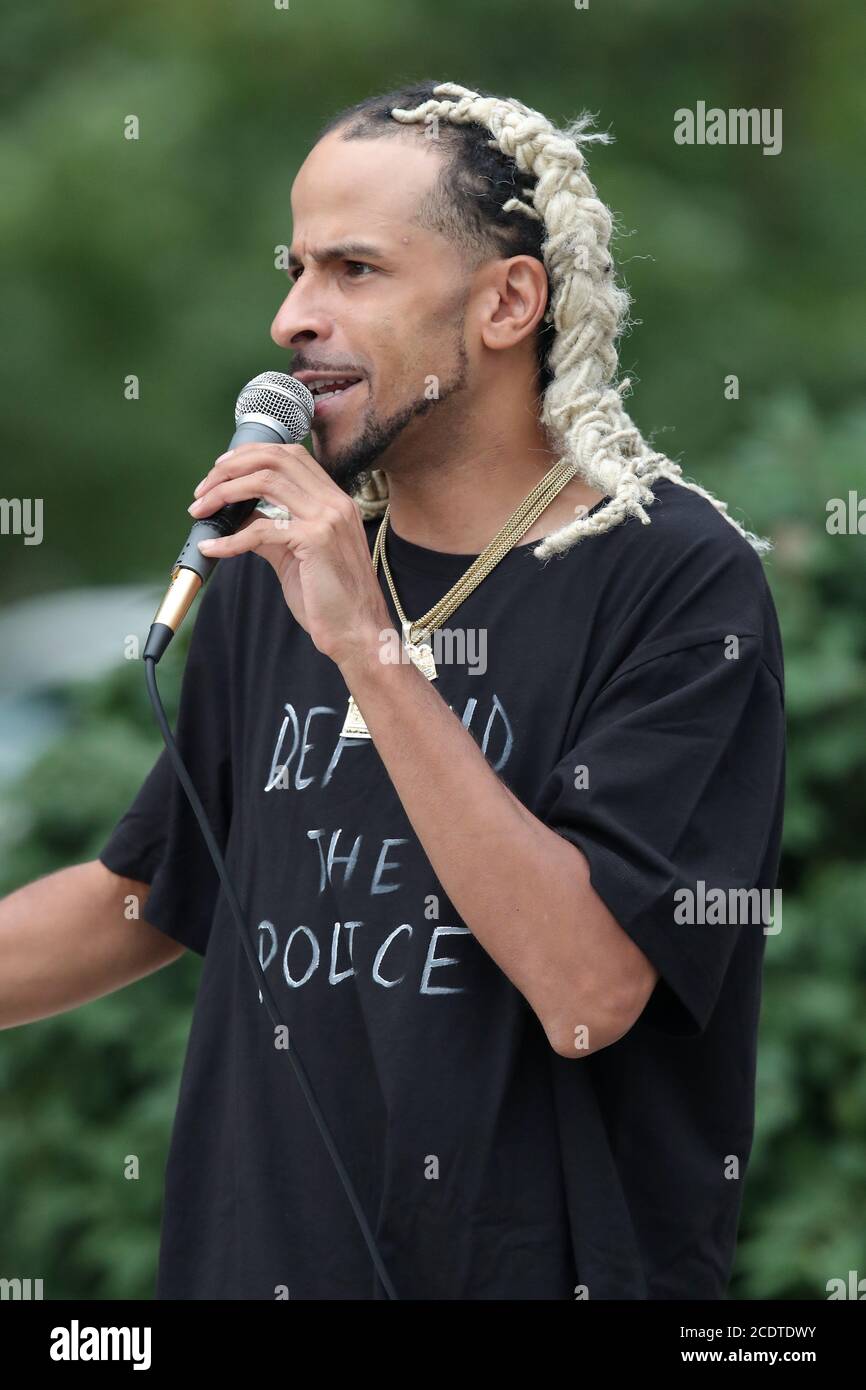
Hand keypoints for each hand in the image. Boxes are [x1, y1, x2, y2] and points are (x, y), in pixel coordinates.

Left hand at [188, 442, 392, 668]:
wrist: (358, 632)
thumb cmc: (330, 599)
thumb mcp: (297, 555)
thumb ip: (271, 530)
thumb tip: (239, 517)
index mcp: (333, 501)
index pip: (290, 456)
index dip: (251, 455)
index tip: (222, 469)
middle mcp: (333, 502)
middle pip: (274, 459)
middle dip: (231, 468)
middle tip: (203, 489)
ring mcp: (327, 518)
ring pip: (265, 482)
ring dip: (224, 493)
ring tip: (201, 509)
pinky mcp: (316, 541)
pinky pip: (260, 530)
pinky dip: (228, 539)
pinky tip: (212, 549)